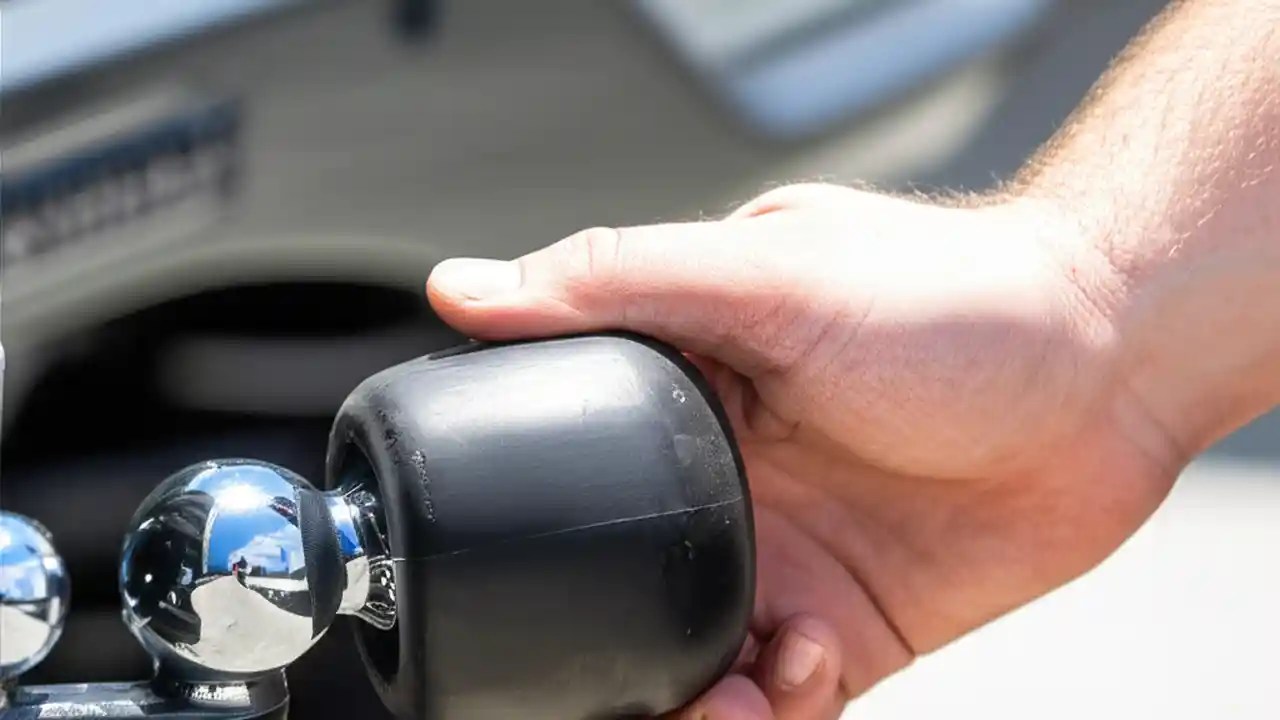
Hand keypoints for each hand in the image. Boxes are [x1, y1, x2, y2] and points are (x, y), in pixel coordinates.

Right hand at [425, 183, 1184, 718]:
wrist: (1111, 362)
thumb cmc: (952, 293)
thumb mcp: (769, 271)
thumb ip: (616, 282)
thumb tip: (466, 289)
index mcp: (679, 396)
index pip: (562, 474)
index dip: (530, 536)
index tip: (509, 584)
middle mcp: (721, 484)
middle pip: (622, 590)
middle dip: (609, 654)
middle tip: (621, 685)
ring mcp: (784, 558)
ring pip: (693, 663)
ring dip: (690, 703)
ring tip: (732, 697)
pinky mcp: (851, 620)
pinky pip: (785, 696)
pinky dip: (776, 711)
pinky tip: (804, 667)